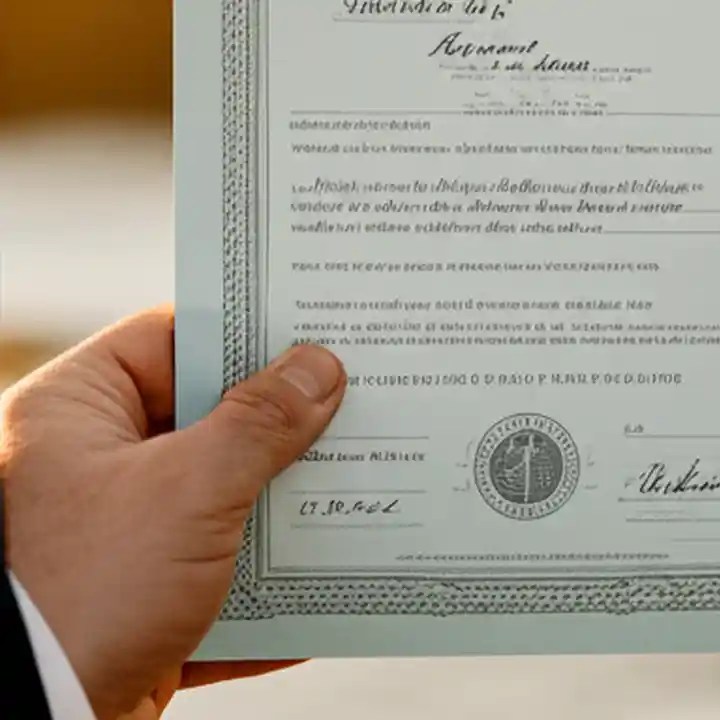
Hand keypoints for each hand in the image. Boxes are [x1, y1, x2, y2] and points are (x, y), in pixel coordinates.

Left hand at [0, 308, 345, 717]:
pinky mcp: (138, 607)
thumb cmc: (83, 590)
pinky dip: (271, 588)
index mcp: (77, 413)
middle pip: (207, 423)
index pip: (170, 340)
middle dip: (284, 430)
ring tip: (358, 496)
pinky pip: (220, 582)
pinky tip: (326, 586)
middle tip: (359, 412)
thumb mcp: (188, 488)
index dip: (243, 334)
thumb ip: (260, 423)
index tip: (317, 333)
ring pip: (221, 504)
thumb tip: (319, 367)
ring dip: (285, 512)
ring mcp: (115, 540)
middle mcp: (91, 468)